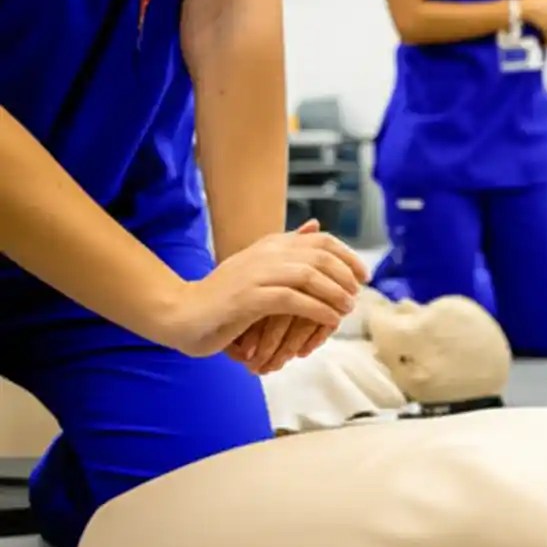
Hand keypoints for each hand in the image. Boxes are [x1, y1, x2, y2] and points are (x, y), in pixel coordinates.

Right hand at [224, 221, 360, 373]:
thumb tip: (314, 225)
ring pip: (310, 276)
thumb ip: (287, 249)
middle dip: (346, 276)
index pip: (320, 240)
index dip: (348, 257)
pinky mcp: (249, 298)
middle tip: (357, 295)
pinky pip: (293, 300)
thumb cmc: (224, 296)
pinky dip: (317, 310)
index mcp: (270, 245)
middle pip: (320, 256)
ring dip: (335, 294)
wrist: (181, 313)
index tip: (363, 276)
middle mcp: (265, 254)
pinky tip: (329, 320)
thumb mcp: (258, 267)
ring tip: (346, 309)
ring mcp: (256, 274)